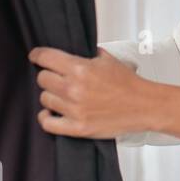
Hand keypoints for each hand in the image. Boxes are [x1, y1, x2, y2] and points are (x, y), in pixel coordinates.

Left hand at [29, 46, 153, 139]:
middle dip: (48, 76)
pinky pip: (47, 123)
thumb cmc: (128, 84)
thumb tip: (71, 53)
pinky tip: (50, 112)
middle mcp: (74, 88)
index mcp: (80, 68)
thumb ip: (86, 54)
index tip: (36, 56)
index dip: (38, 55)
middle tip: (57, 77)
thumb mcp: (107, 59)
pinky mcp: (77, 127)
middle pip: (42, 79)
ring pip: (44, 99)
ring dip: (51, 96)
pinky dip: (46, 117)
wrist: (144, 105)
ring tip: (62, 95)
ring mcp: (74, 109)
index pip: (46, 58)